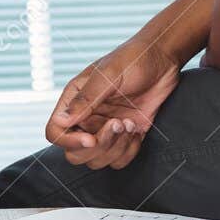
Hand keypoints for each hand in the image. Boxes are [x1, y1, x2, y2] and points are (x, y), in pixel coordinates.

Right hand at [45, 36, 183, 169]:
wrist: (163, 59)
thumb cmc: (134, 59)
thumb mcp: (109, 75)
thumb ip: (86, 99)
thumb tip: (62, 121)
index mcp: (75, 100)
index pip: (56, 131)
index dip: (70, 141)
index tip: (92, 139)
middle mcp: (86, 117)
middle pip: (75, 153)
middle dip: (98, 147)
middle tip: (117, 125)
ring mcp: (105, 129)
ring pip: (98, 160)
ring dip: (116, 148)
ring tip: (129, 123)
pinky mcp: (125, 136)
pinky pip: (119, 160)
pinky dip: (129, 151)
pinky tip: (136, 129)